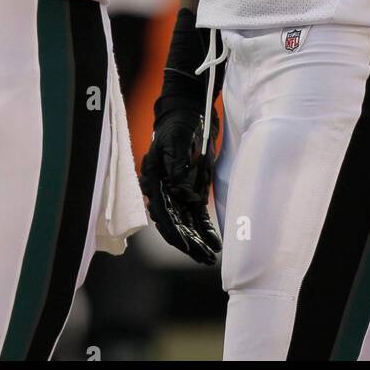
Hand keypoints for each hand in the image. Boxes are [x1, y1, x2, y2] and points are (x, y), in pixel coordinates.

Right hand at [139, 100, 221, 264]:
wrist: (190, 111)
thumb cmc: (179, 124)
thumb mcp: (176, 141)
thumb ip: (176, 166)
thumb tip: (181, 193)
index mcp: (154, 180)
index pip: (162, 212)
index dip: (173, 230)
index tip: (186, 244)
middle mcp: (164, 191)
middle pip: (175, 223)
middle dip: (188, 243)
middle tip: (204, 258)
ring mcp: (179, 192)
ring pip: (187, 223)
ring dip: (198, 241)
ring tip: (211, 258)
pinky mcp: (193, 190)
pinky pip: (198, 215)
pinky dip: (206, 229)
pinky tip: (214, 243)